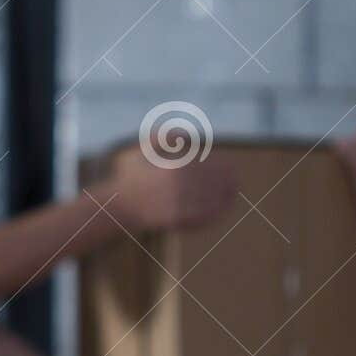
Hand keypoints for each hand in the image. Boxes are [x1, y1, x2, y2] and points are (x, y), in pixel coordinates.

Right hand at [105, 149, 236, 231]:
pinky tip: (223, 209)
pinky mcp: (178, 221)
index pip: (208, 165)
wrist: (119, 205)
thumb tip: (186, 134)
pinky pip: (202, 217)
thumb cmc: (130, 175)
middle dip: (228, 180)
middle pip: (213, 182)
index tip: (231, 165)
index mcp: (174, 168)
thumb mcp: (143, 149)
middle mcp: (180, 187)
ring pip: (211, 200)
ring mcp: (179, 205)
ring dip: (226, 197)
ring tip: (234, 192)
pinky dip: (216, 213)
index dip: (222, 166)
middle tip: (236, 178)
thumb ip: (164, 137)